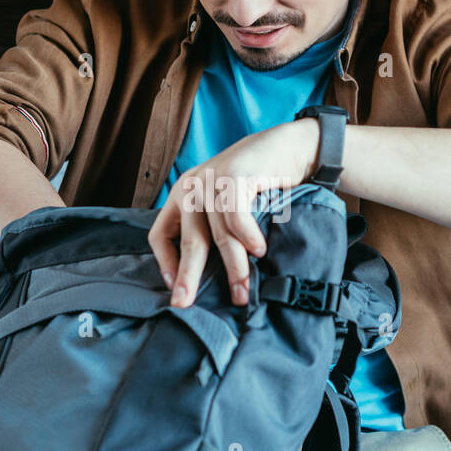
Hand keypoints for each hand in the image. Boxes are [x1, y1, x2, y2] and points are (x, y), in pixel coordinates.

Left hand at [147, 118, 319, 307]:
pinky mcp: (234, 176)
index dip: (165, 263)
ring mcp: (212, 180)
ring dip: (234, 268)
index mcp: (183, 195)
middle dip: (188, 277)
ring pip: (219, 236)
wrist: (290, 145)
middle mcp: (191, 187)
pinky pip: (237, 218)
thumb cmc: (259, 182)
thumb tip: (210, 276)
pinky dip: (248, 238)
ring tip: (242, 292)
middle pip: (188, 242)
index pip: (160, 234)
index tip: (174, 287)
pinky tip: (260, 252)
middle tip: (186, 304)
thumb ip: (213, 228)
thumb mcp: (226, 203)